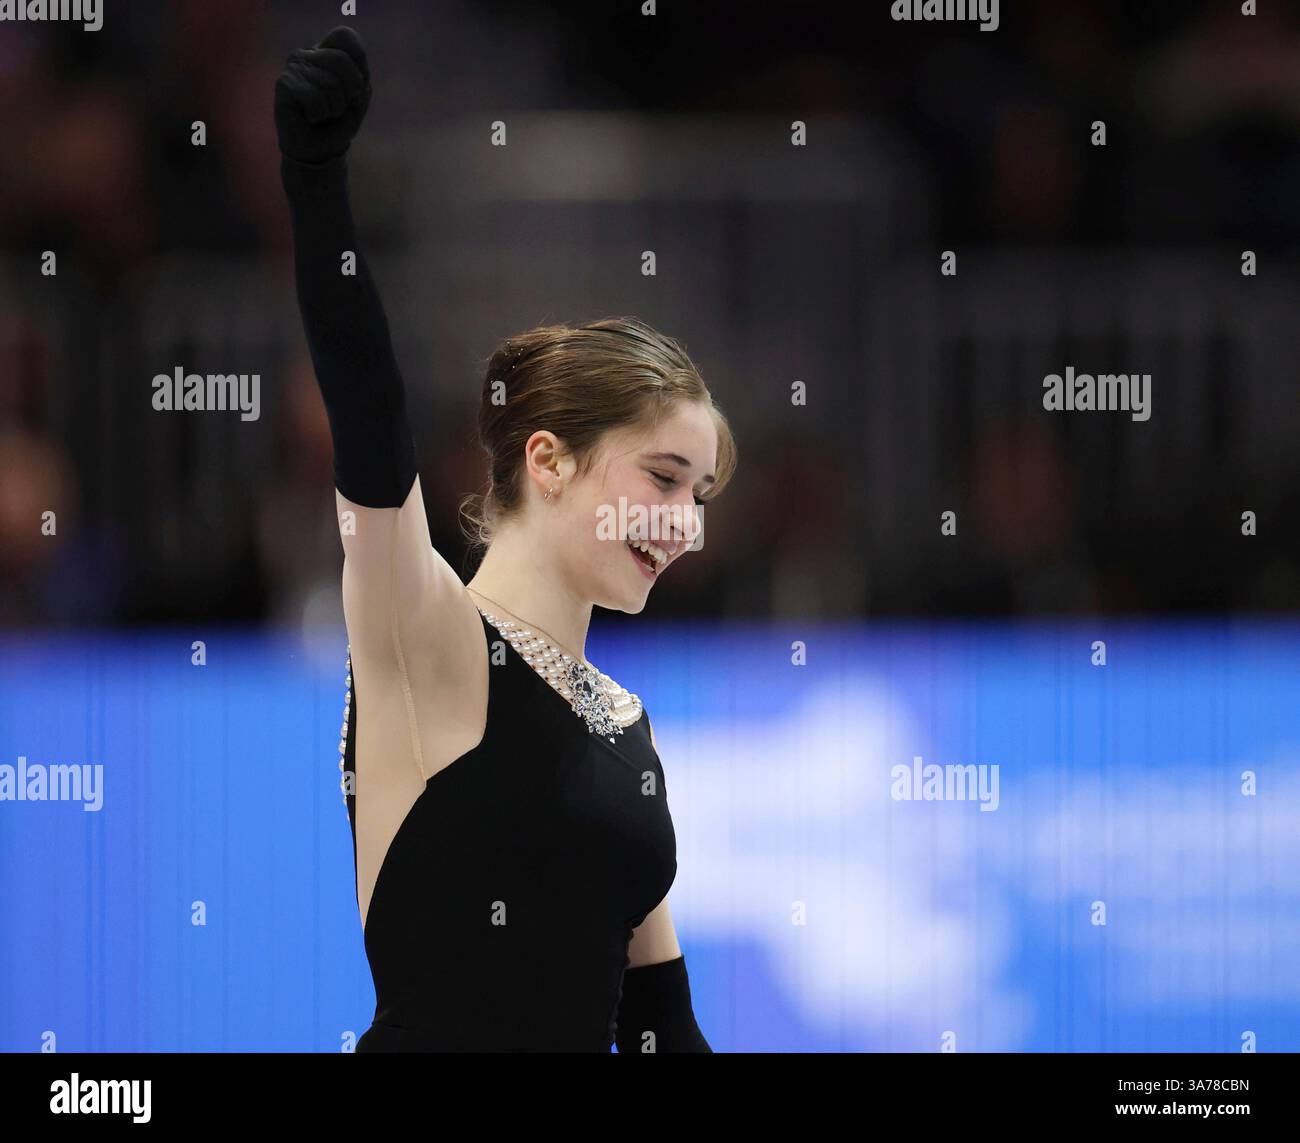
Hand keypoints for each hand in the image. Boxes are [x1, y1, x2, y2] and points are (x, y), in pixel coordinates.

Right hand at [274, 25, 371, 163]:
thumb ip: (359, 75)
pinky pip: (315, 98)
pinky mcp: (284, 82)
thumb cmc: (338, 123)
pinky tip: (310, 117)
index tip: (354, 88)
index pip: (346, 37)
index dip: (358, 66)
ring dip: (334, 108)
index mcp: (328, 51)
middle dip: (349, 92)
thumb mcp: (359, 98)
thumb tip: (344, 62)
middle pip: (342, 59)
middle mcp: (309, 53)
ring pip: (330, 83)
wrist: (319, 150)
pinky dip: (320, 114)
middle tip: (338, 107)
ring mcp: (295, 66)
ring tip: (323, 113)